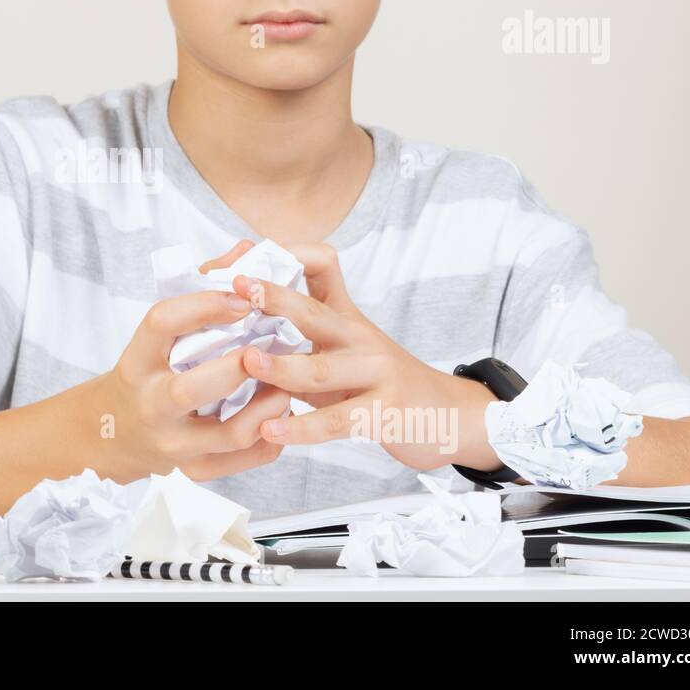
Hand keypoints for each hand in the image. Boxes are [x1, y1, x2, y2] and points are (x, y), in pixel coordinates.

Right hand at [91, 241, 290, 481]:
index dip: (203, 306)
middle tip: (269, 346)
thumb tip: (245, 248)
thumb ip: (199, 290)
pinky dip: (270, 437)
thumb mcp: (156, 336)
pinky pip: (243, 459)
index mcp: (136, 361)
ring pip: (229, 431)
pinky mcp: (193, 470)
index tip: (240, 298)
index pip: (161, 324)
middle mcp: (149, 404)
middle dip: (239, 366)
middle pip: (191, 388)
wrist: (112, 435)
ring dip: (268, 404)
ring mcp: (171, 444)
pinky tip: (279, 414)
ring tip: (286, 382)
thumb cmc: (145, 374)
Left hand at [229, 242, 501, 472]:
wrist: (449, 415)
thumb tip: (246, 321)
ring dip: (282, 366)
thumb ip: (304, 333)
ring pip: (323, 370)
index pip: (322, 269)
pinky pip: (337, 421)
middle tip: (240, 289)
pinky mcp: (384, 413)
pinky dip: (302, 426)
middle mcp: (360, 339)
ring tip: (248, 362)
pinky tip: (273, 429)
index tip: (245, 261)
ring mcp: (375, 375)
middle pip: (315, 313)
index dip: (287, 259)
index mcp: (346, 318)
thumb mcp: (346, 346)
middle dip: (276, 298)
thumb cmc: (380, 381)